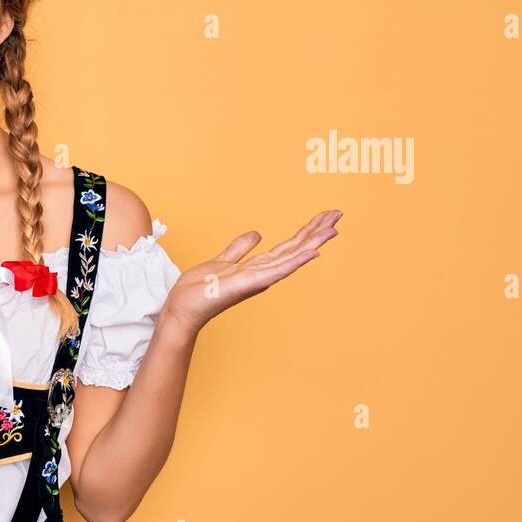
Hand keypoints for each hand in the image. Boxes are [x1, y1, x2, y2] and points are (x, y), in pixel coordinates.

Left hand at [161, 209, 342, 334]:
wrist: (183, 308)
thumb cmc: (200, 290)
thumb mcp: (222, 261)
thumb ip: (240, 248)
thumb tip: (258, 234)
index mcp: (257, 267)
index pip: (287, 246)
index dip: (305, 231)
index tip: (324, 217)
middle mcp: (262, 273)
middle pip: (294, 248)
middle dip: (316, 231)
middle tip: (337, 214)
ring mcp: (257, 279)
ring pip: (291, 257)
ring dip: (313, 243)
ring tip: (333, 228)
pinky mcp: (248, 284)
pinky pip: (276, 271)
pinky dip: (295, 261)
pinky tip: (312, 253)